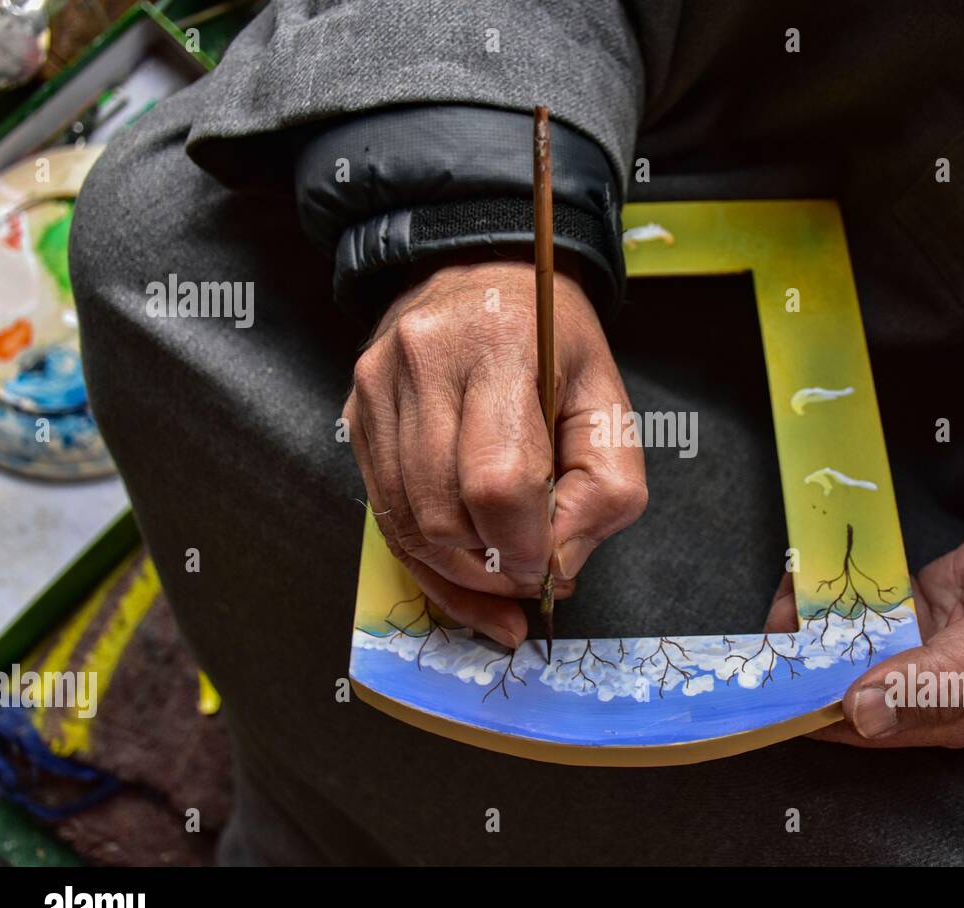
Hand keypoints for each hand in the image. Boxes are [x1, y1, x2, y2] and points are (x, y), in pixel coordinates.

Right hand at [345, 260, 646, 646]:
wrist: (485, 278)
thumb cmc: (554, 344)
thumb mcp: (609, 405)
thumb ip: (606, 491)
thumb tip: (556, 566)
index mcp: (500, 346)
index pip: (498, 482)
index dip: (523, 544)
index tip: (548, 564)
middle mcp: (423, 361)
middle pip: (444, 514)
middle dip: (492, 565)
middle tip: (530, 572)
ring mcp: (377, 387)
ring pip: (407, 525)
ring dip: (460, 571)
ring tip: (503, 570)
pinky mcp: (355, 415)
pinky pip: (384, 515)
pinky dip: (428, 558)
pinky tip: (466, 569)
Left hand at [764, 529, 963, 747]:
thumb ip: (936, 679)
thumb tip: (863, 713)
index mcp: (947, 716)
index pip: (858, 725)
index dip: (809, 703)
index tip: (768, 675)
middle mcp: (926, 689)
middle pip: (843, 683)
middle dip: (803, 654)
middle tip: (778, 612)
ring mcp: (920, 648)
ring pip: (848, 644)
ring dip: (815, 618)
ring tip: (794, 582)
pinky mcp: (918, 610)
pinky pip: (865, 608)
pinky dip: (839, 592)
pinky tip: (818, 571)